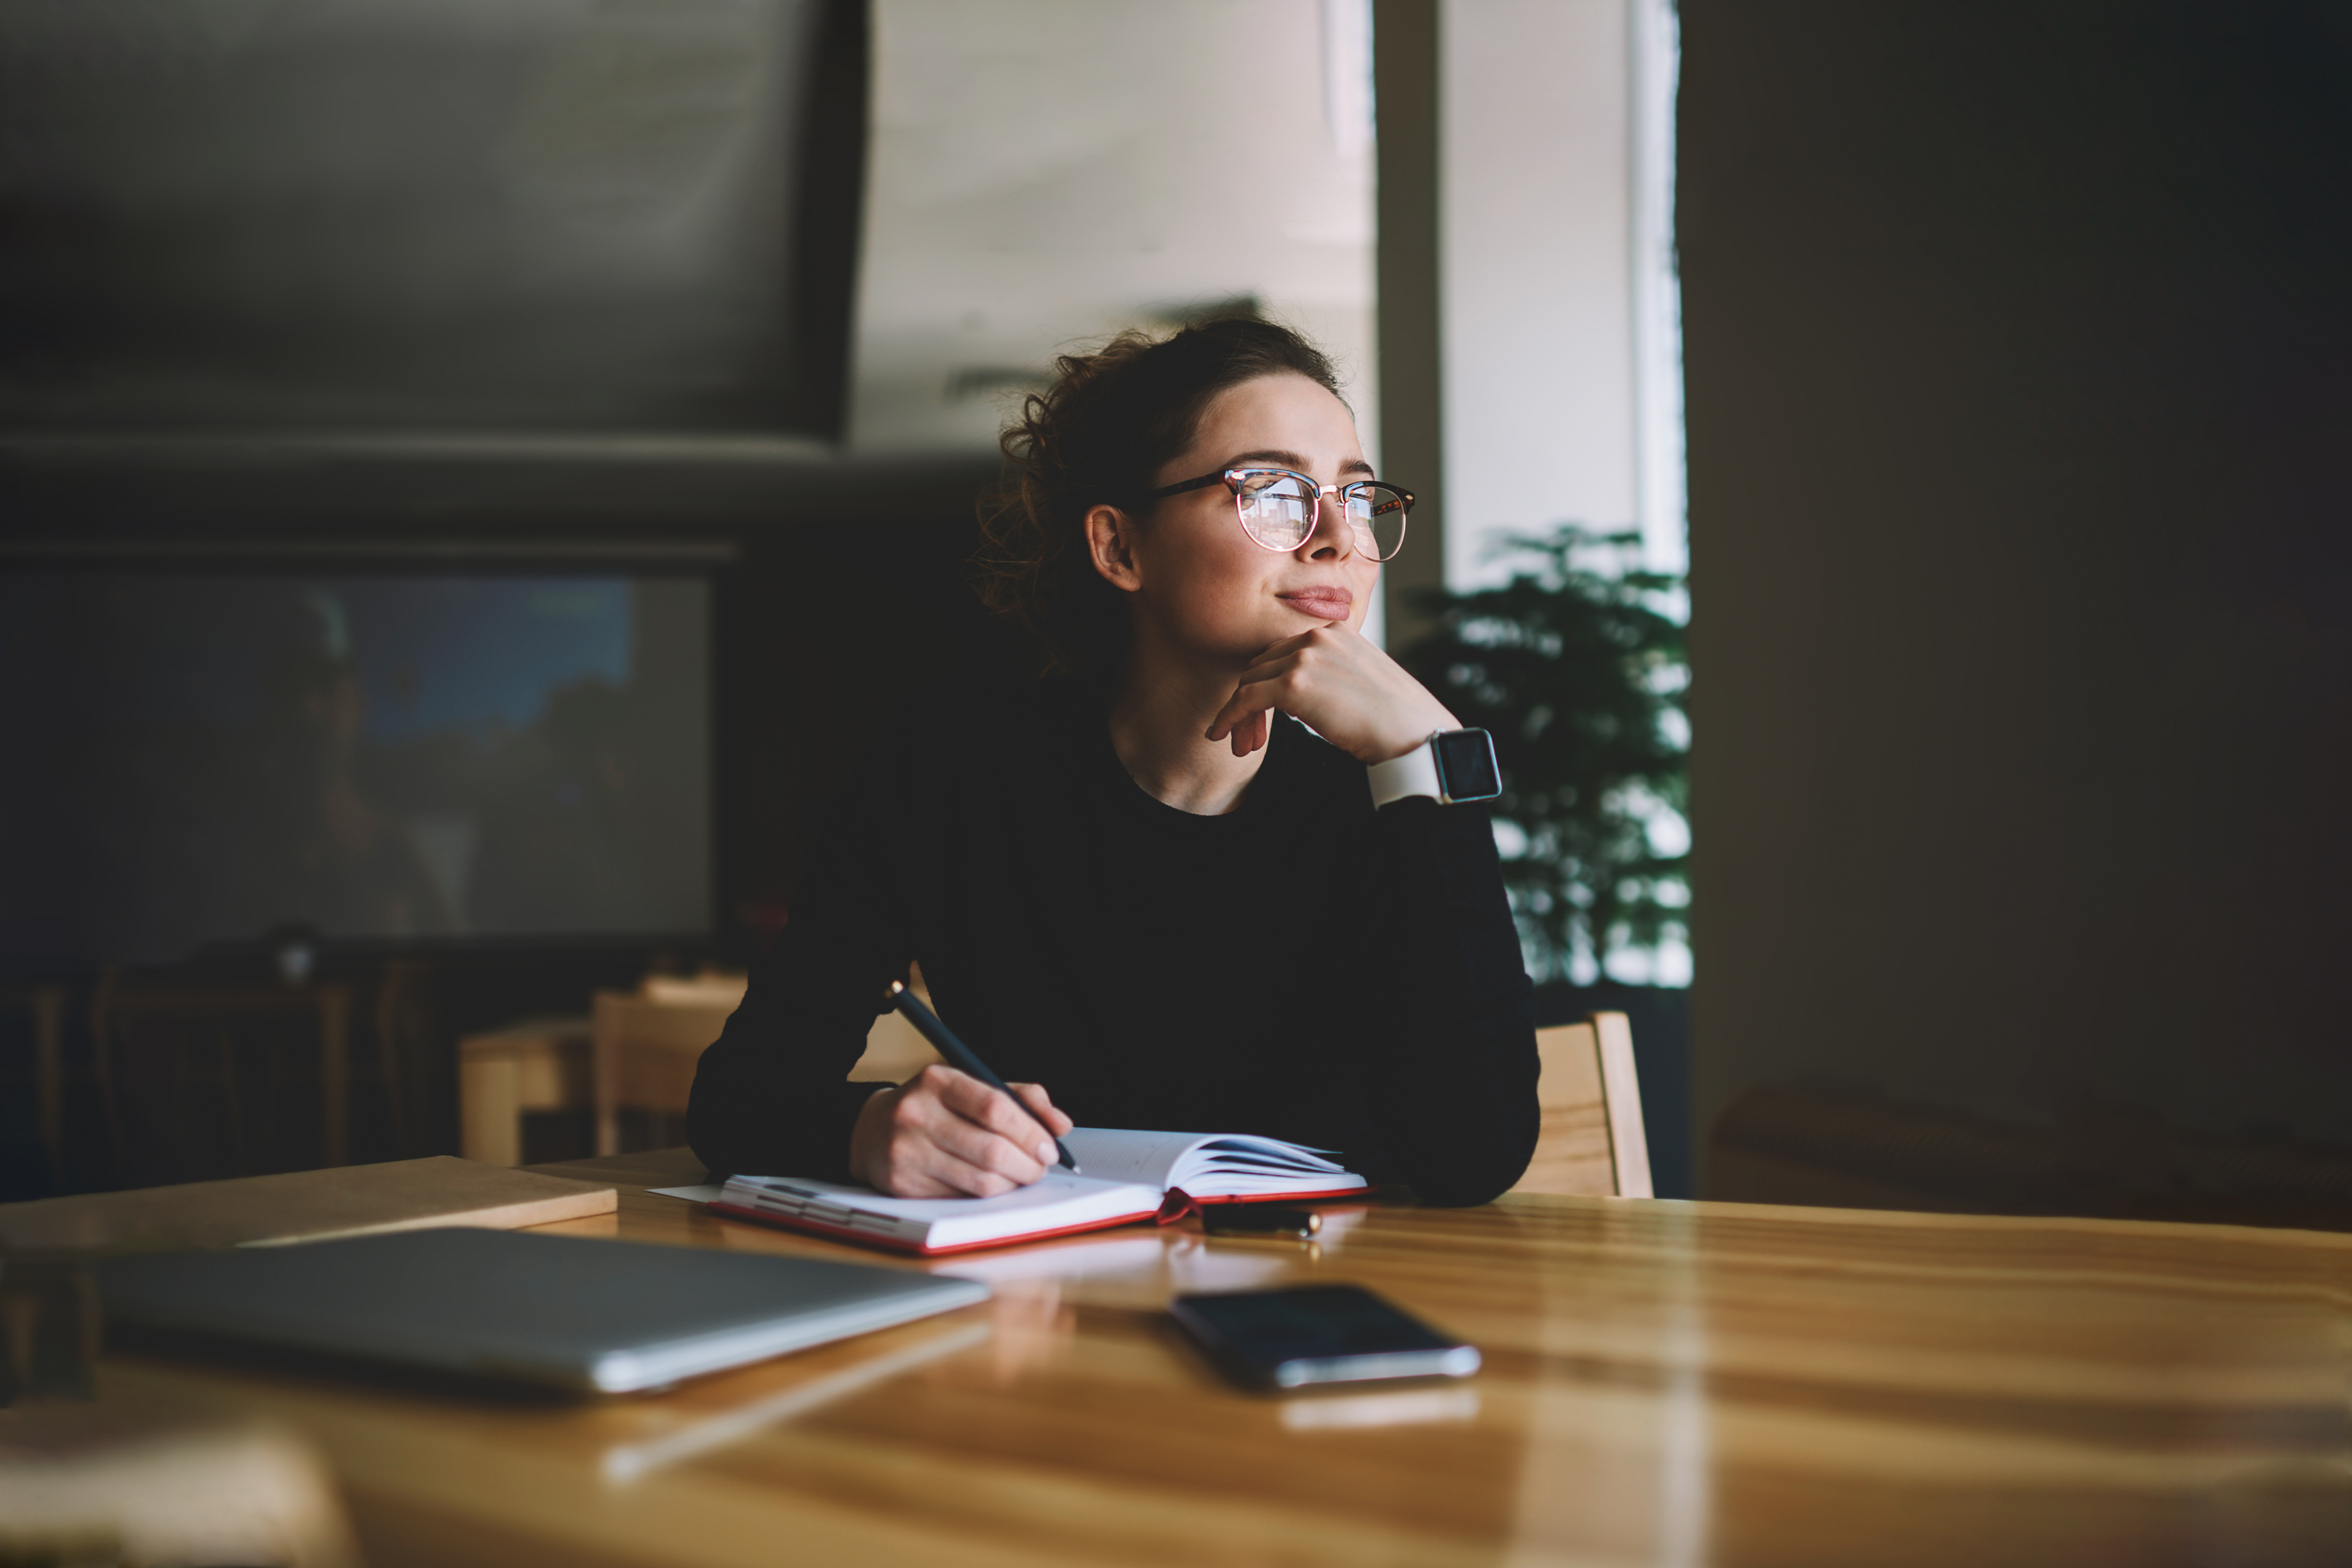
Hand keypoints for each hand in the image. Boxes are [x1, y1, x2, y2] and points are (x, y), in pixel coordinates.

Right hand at [849, 1064, 1074, 1197]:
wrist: (871, 1130)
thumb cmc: (936, 1108)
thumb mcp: (973, 1087)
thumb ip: (1022, 1099)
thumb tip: (1062, 1125)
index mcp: (938, 1080)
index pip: (996, 1107)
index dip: (1031, 1131)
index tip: (1050, 1146)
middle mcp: (917, 1114)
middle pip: (992, 1150)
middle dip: (1028, 1165)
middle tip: (1040, 1168)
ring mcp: (906, 1152)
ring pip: (980, 1181)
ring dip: (1012, 1184)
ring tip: (1019, 1176)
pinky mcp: (902, 1185)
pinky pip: (961, 1199)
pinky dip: (986, 1197)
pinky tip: (990, 1185)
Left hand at [1204, 622, 1459, 763]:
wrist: (1416, 735)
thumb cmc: (1397, 719)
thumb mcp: (1362, 680)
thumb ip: (1330, 674)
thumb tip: (1304, 695)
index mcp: (1335, 630)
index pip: (1282, 652)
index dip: (1267, 683)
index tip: (1262, 714)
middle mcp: (1318, 634)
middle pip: (1262, 664)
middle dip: (1250, 698)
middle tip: (1248, 734)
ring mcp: (1305, 657)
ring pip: (1249, 681)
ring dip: (1240, 713)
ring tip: (1239, 743)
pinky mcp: (1294, 684)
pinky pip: (1245, 698)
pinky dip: (1228, 716)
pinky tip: (1220, 735)